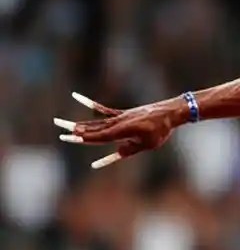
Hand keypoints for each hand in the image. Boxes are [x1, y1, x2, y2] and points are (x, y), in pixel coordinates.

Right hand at [53, 92, 184, 168]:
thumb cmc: (160, 131)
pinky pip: (103, 109)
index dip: (85, 139)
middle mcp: (117, 123)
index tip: (71, 139)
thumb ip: (130, 149)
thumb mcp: (147, 145)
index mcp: (122, 131)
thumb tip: (116, 153)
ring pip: (95, 122)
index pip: (100, 137)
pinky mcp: (122, 113)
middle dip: (77, 132)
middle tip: (60, 133)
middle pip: (93, 129)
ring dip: (80, 124)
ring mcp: (119, 117)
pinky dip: (90, 104)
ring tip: (63, 124)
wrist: (169, 113)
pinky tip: (76, 96)